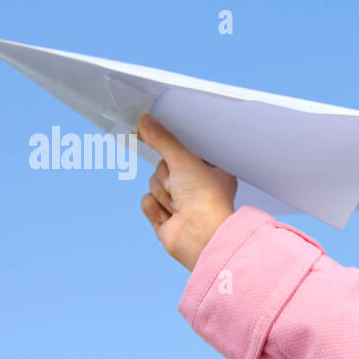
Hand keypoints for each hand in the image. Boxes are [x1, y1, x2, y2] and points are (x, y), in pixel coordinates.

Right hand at [138, 113, 236, 270]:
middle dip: (167, 176)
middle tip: (180, 185)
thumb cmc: (205, 199)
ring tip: (179, 205)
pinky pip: (146, 201)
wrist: (200, 236)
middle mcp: (197, 187)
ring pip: (154, 184)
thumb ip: (163, 140)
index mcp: (211, 172)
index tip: (162, 135)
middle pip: (164, 167)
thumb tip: (146, 122)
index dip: (175, 148)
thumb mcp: (184, 159)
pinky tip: (169, 217)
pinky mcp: (166, 219)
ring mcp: (181, 204)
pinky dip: (154, 208)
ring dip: (162, 193)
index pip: (186, 151)